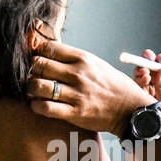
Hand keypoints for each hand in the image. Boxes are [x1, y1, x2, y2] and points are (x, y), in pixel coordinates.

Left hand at [26, 40, 152, 134]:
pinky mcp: (74, 113)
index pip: (49, 48)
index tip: (37, 58)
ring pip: (38, 86)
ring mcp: (76, 94)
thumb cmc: (112, 86)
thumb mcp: (96, 64)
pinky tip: (38, 104)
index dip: (38, 52)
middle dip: (31, 70)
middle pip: (39, 65)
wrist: (130, 109)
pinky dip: (36, 105)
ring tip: (33, 90)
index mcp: (83, 58)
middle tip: (32, 75)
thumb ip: (74, 59)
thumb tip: (49, 50)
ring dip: (31, 87)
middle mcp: (78, 74)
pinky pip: (45, 107)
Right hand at [130, 50, 160, 119]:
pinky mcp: (137, 93)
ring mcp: (147, 89)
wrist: (151, 135)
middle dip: (151, 62)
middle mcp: (158, 86)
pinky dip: (138, 77)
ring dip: (143, 69)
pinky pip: (136, 81)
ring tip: (145, 72)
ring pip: (144, 74)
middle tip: (148, 57)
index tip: (160, 58)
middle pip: (154, 69)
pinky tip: (142, 77)